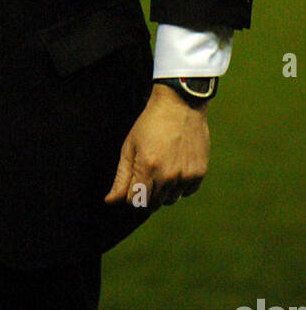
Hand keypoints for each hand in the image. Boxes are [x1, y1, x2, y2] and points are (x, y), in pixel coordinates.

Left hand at [105, 83, 210, 211]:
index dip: (130, 195)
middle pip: (153, 204)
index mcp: (147, 168)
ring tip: (160, 168)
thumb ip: (121, 177)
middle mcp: (168, 176)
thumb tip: (110, 202)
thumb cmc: (149, 124)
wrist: (180, 105)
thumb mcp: (130, 147)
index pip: (135, 201)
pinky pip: (186, 192)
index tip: (132, 183)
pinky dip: (179, 186)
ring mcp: (185, 176)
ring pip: (170, 200)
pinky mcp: (199, 173)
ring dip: (163, 191)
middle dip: (145, 194)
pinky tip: (175, 167)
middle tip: (145, 174)